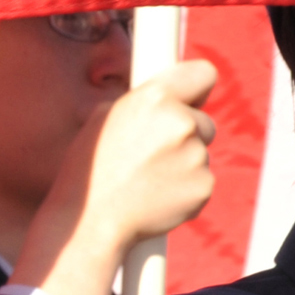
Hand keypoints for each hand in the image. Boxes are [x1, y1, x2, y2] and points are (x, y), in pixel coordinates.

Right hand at [15, 60, 218, 294]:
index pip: (203, 73)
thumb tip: (167, 97)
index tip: (191, 97)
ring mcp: (196, 156)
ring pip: (201, 152)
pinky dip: (184, 187)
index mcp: (154, 99)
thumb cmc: (89, 169)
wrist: (91, 221)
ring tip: (146, 178)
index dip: (196, 87)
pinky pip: (202, 180)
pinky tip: (156, 195)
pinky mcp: (204, 186)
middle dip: (185, 133)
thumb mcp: (103, 119)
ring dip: (182, 162)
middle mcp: (181, 123)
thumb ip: (142, 104)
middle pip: (204, 120)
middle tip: (151, 152)